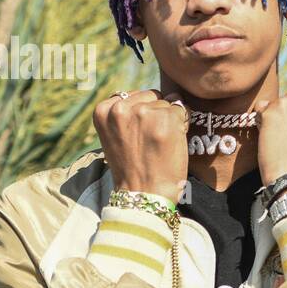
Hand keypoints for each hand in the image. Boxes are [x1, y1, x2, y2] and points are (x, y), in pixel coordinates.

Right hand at [92, 89, 188, 203]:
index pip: (133, 97)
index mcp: (104, 110)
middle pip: (152, 96)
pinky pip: (182, 110)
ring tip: (160, 144)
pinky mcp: (166, 119)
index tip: (138, 136)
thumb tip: (156, 93)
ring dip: (170, 120)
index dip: (142, 116)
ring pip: (167, 103)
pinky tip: (171, 143)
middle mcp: (121, 108)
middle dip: (157, 114)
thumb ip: (126, 113)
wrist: (144, 194)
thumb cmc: (133, 168)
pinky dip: (183, 125)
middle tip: (151, 142)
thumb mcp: (116, 136)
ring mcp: (143, 112)